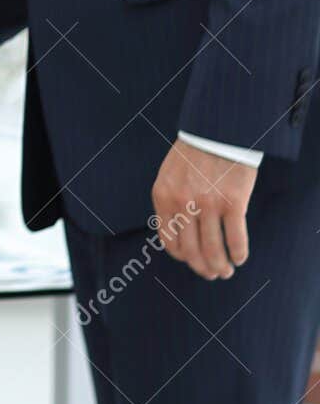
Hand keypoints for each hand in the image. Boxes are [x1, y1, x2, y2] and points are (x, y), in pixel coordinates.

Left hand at [151, 139, 257, 280]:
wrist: (218, 129)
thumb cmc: (195, 152)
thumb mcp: (170, 174)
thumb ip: (171, 201)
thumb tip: (178, 236)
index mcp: (163, 196)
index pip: (169, 241)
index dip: (182, 257)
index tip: (192, 260)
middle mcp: (183, 203)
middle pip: (191, 252)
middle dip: (202, 269)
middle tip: (212, 274)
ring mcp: (208, 204)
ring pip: (213, 251)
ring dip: (221, 267)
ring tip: (227, 271)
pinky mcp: (233, 202)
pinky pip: (236, 240)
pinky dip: (238, 254)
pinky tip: (239, 257)